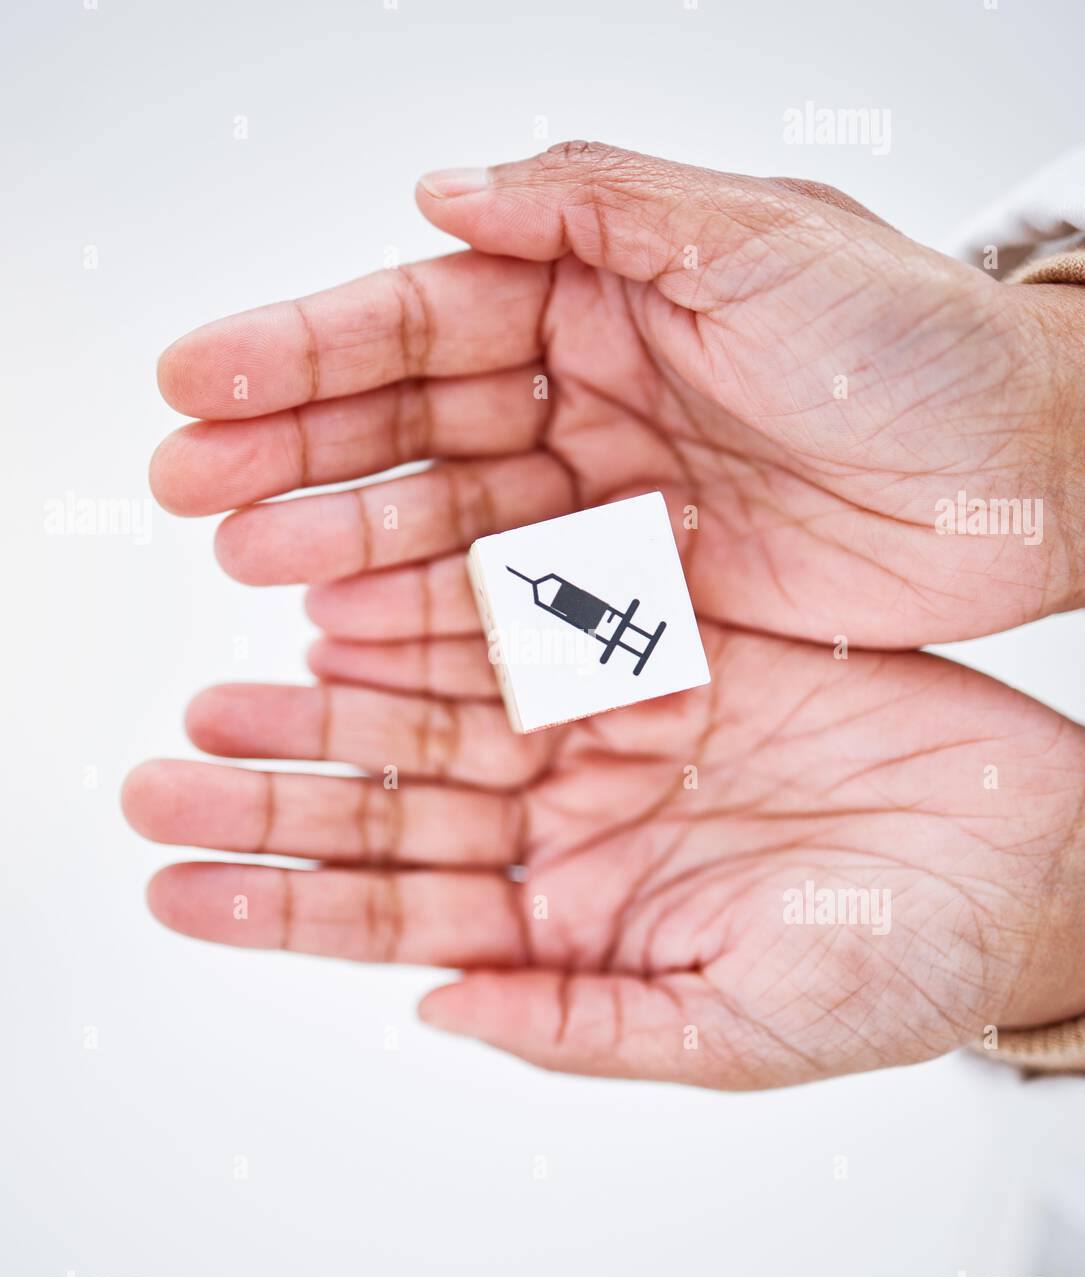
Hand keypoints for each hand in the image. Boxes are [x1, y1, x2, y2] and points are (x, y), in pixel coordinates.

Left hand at [122, 626, 1084, 1088]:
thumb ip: (582, 1025)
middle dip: (281, 793)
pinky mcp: (667, 645)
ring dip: (341, 700)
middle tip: (173, 773)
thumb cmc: (907, 961)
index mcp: (580, 921)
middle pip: (395, 802)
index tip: (182, 886)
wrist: (1029, 854)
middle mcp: (578, 821)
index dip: (287, 904)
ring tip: (238, 691)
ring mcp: (615, 728)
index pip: (398, 916)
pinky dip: (453, 618)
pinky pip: (537, 623)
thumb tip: (443, 1013)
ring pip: (444, 708)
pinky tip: (368, 608)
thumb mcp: (739, 1027)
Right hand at [151, 141, 1084, 647]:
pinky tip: (364, 630)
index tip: (202, 377)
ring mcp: (611, 502)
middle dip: (300, 451)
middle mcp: (591, 396)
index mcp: (603, 295)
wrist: (1033, 473)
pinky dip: (443, 622)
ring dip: (350, 543)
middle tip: (194, 483)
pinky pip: (525, 611)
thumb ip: (597, 208)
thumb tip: (443, 190)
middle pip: (414, 425)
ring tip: (256, 562)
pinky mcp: (648, 592)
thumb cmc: (920, 344)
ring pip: (453, 523)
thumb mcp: (762, 243)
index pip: (425, 317)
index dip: (307, 347)